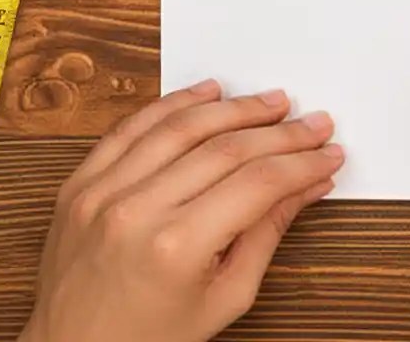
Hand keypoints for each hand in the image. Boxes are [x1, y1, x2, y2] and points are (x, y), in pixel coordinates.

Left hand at [20, 80, 342, 341]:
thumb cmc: (147, 337)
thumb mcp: (224, 299)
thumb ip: (266, 235)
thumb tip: (306, 186)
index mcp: (176, 248)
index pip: (258, 184)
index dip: (301, 163)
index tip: (327, 153)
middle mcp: (136, 211)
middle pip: (226, 150)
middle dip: (280, 133)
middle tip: (313, 123)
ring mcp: (102, 192)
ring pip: (180, 127)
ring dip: (233, 108)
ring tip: (271, 102)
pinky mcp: (81, 182)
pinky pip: (131, 128)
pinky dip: (172, 104)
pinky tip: (206, 93)